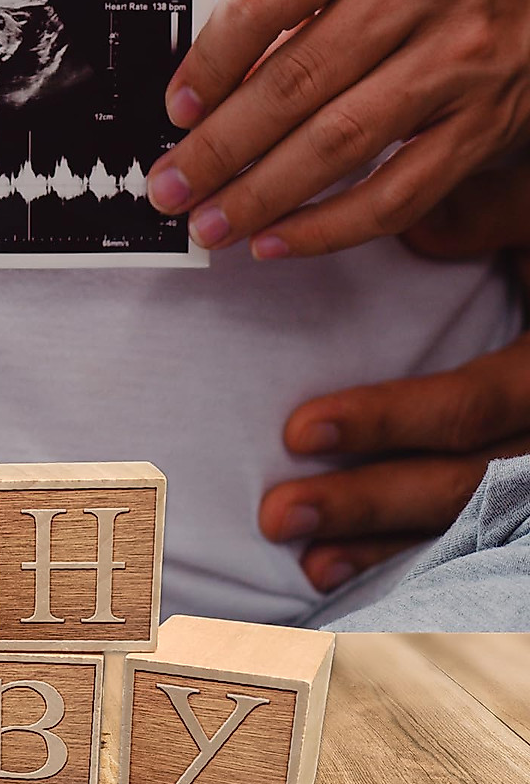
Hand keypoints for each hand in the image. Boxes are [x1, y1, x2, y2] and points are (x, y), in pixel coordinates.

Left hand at [146, 0, 529, 256]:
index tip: (174, 114)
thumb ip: (280, 13)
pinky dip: (325, 227)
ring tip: (210, 224)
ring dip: (260, 195)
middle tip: (171, 188)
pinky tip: (273, 241)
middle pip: (295, 82)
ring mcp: (458, 58)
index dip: (208, 64)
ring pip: (339, 142)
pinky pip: (393, 193)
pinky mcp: (481, 125)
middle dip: (219, 149)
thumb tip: (197, 105)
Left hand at [261, 155, 529, 591]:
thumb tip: (407, 223)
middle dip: (366, 502)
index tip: (298, 430)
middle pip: (464, 485)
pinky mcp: (520, 490)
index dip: (388, 422)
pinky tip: (337, 568)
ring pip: (466, 522)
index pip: (473, 407)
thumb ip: (491, 215)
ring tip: (303, 558)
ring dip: (379, 542)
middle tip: (278, 514)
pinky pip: (471, 536)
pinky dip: (404, 556)